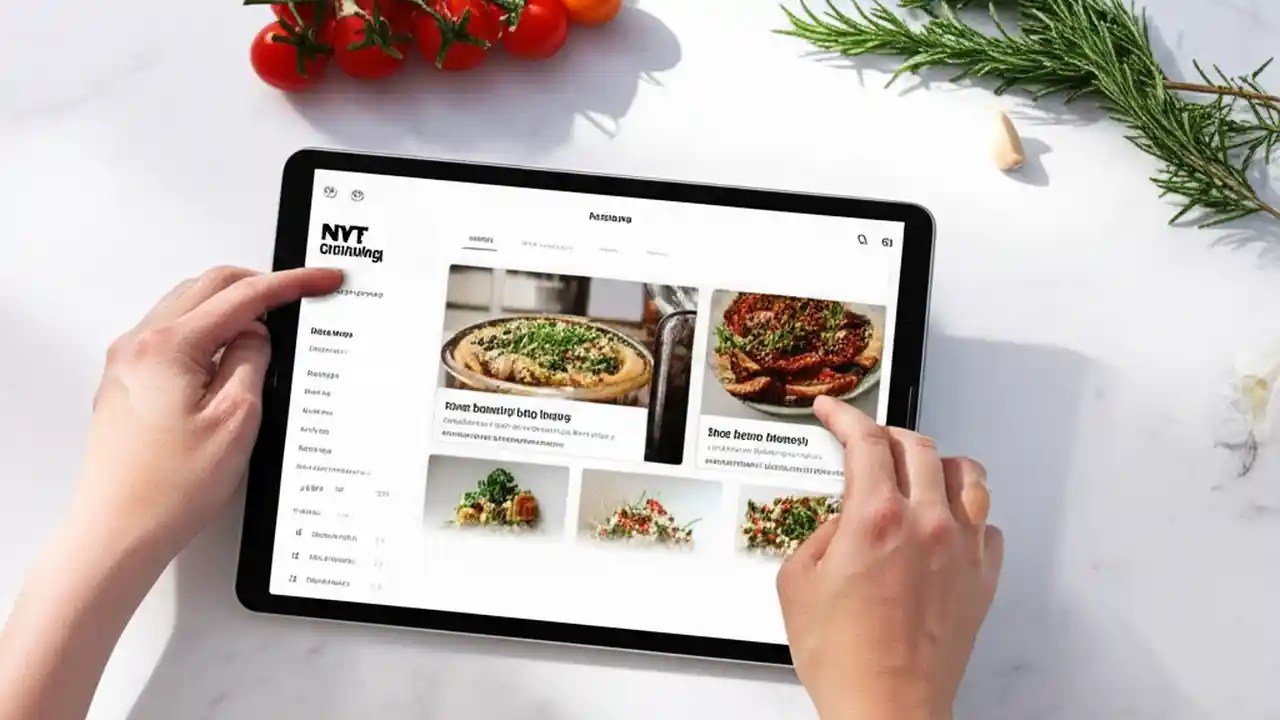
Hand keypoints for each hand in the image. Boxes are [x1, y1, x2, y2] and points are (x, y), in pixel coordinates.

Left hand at [70, 266, 342, 558]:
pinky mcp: (127, 384)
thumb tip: (257, 335)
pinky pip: (172, 337)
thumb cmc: (167, 490)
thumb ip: (253, 362)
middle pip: (208, 287)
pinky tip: (230, 361)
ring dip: (230, 310)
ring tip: (268, 336)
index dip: (290, 284)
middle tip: (298, 296)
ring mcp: (127, 364)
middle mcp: (138, 345)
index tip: (321, 279)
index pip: (242, 297)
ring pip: (188, 309)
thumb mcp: (237, 419)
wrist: (117, 532)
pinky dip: (208, 334)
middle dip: (258, 286)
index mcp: (167, 346)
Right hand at [777, 397, 1001, 719]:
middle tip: (870, 440)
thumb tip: (843, 522)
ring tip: (922, 469)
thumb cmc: (846, 660)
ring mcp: (962, 551)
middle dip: (888, 434)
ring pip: (968, 476)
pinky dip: (970, 515)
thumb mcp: (797, 584)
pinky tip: (952, 523)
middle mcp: (926, 525)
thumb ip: (820, 536)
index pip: (866, 441)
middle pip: (919, 446)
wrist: (886, 708)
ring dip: (940, 463)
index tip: (834, 410)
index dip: (846, 416)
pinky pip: (989, 526)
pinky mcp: (983, 581)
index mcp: (875, 519)